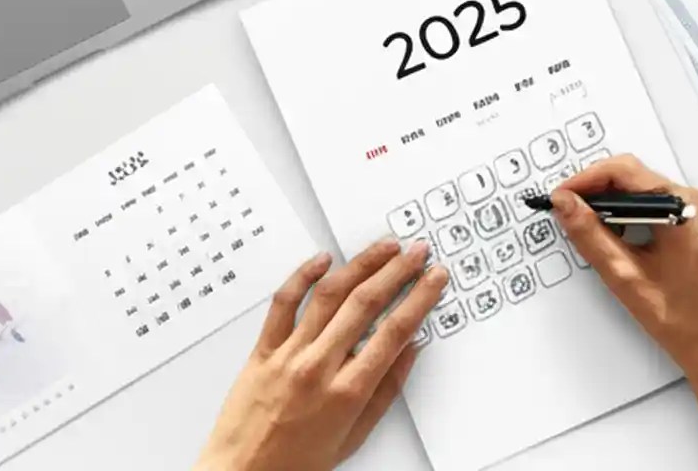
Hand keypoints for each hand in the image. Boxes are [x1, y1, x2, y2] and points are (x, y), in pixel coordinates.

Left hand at [195, 239, 448, 470]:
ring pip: (330, 295)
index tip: (435, 278)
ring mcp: (288, 354)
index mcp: (348, 392)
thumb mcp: (355, 435)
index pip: (394, 331)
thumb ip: (386, 390)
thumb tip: (409, 350)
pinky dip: (303, 276)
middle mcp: (319, 367)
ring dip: (361, 264)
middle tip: (417, 252)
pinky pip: (283, 303)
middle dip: (398, 271)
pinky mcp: (262, 350)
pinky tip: (322, 260)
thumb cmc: (297, 463)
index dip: (420, 298)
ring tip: (383, 248)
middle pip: (366, 303)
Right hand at [551, 155, 697, 370]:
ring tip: (593, 229)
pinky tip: (621, 236)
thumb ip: (590, 234)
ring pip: (647, 189)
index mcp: (683, 209)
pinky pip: (662, 204)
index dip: (586, 179)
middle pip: (637, 176)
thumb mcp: (625, 276)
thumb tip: (565, 203)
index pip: (625, 171)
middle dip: (598, 191)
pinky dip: (636, 213)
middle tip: (570, 213)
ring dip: (616, 203)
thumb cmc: (680, 320)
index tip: (562, 197)